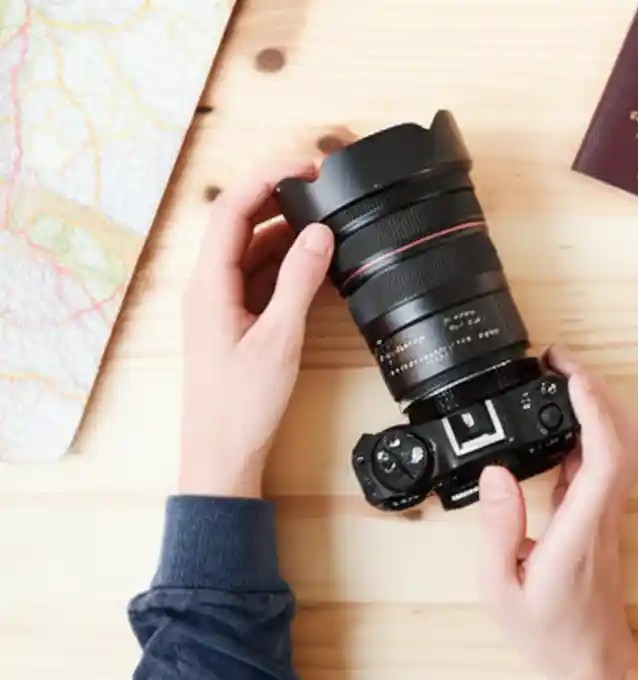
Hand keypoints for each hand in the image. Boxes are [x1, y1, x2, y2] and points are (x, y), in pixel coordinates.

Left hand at [179, 160, 333, 498]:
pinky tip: (316, 265)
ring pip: (252, 250)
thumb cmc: (241, 404)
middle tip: (322, 187)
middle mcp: (209, 286)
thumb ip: (300, 281)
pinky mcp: (235, 320)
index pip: (232, 210)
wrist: (222, 453)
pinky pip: (259, 277)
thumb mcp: (280, 338)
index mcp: (209, 284)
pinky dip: (287, 264)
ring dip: (286, 232)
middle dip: (279, 199)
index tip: (306, 166)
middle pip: (240, 223)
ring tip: (326, 221)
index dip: (268, 179)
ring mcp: (220, 303)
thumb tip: (319, 233)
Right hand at [477, 347, 637, 679]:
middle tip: (559, 363)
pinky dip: (588, 430)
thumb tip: (498, 474)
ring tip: (558, 381)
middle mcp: (603, 512)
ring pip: (625, 443)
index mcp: (581, 527)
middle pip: (629, 434)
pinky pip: (606, 460)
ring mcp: (608, 511)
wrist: (590, 658)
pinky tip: (558, 425)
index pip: (605, 451)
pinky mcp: (602, 514)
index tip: (568, 374)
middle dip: (599, 388)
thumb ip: (496, 529)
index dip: (593, 404)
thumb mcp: (500, 588)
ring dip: (598, 404)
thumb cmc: (550, 631)